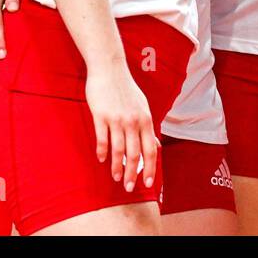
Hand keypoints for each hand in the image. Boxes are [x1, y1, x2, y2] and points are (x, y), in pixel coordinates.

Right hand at [86, 63, 158, 192]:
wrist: (110, 69)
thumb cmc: (126, 89)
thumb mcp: (143, 107)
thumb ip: (148, 128)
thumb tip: (155, 146)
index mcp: (146, 120)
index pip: (150, 150)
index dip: (149, 168)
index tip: (147, 182)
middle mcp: (134, 121)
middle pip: (135, 154)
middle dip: (133, 173)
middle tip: (129, 187)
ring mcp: (117, 119)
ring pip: (118, 150)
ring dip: (117, 166)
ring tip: (115, 177)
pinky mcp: (102, 116)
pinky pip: (103, 138)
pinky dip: (102, 152)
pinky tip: (101, 160)